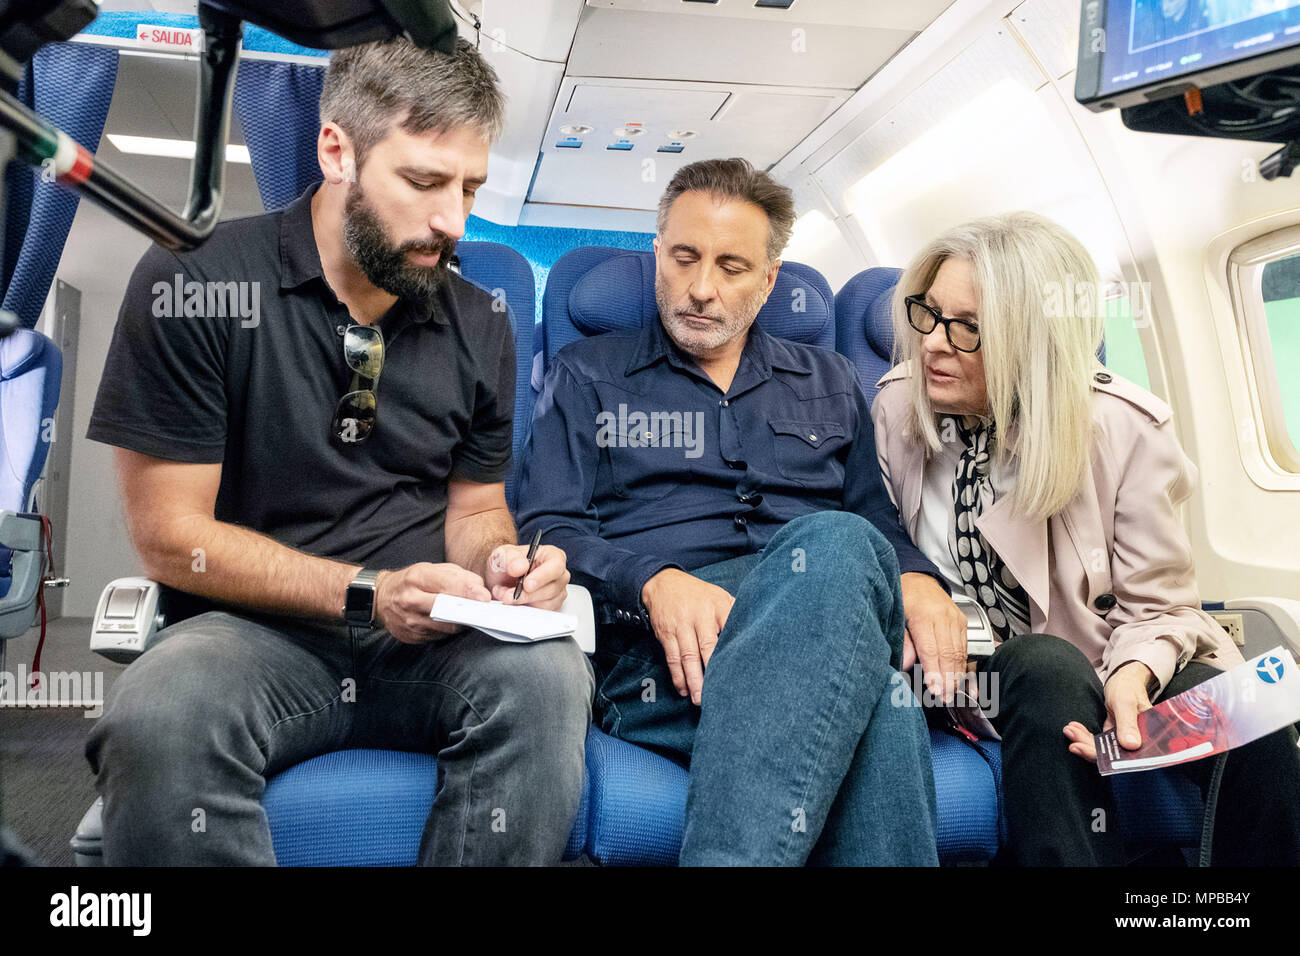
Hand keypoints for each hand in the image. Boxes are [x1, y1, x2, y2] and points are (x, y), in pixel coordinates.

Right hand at [373, 563, 490, 643]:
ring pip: (445, 626)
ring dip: (462, 622)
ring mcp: (410, 621)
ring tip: (471, 616)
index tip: (484, 597)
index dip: (468, 591)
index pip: (447, 585)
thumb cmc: (411, 581)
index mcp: (417, 578)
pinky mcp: (411, 636)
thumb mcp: (432, 569)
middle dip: (468, 610)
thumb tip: (479, 588)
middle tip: (483, 610)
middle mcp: (410, 599)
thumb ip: (457, 576)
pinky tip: (453, 623)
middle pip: (447, 608)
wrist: (382, 598)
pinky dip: (449, 629)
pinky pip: (439, 636)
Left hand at [485, 543, 569, 610]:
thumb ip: (509, 558)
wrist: (500, 579)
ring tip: (505, 595)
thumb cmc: (507, 564)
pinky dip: (525, 609)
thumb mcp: (502, 555)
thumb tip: (520, 566)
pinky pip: (542, 613)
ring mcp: (557, 592)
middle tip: (508, 594)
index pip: (556, 566)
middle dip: (528, 594)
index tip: (526, 584)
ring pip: (547, 603)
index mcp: (552, 556)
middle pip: (552, 588)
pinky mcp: (551, 606)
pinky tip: (513, 601)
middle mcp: (558, 574)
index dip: (542, 576)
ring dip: (523, 602)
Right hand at [641, 568, 734, 705]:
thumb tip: (757, 632)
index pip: (731, 627)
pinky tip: (683, 689)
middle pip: (707, 647)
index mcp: (718, 606)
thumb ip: (735, 614)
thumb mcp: (720, 596)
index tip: (743, 669)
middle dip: (713, 671)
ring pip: (687, 656)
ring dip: (693, 679)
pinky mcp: (666, 633)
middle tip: (719, 693)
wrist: (663, 583)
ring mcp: (681, 625)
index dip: (736, 649)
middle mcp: (700, 616)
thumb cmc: (699, 595)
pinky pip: (672, 657)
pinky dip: (677, 675)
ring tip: (699, 699)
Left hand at [899, 572, 968, 701]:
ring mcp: (955, 619)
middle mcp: (943, 617)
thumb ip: (902, 639)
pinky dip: (964, 664)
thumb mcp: (895, 614)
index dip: (934, 671)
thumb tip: (905, 663)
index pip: (931, 649)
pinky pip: (964, 646)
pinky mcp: (962, 622)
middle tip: (945, 697)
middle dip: (948, 679)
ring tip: (953, 693)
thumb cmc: (903, 596)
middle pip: (948, 653)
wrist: (920, 579)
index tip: (935, 689)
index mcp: (924, 615)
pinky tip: (963, 679)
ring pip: (959, 651)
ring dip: (957, 675)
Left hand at [1063, 661, 1154, 761]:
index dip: (1108, 760)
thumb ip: (1128, 723)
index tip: (1086, 751)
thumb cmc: (1129, 688)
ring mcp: (1125, 740)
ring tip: (1069, 731)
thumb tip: (1131, 746)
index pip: (1129, 757)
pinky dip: (1085, 736)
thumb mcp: (1126, 703)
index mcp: (1149, 739)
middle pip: (1114, 756)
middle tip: (1073, 745)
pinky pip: (1099, 741)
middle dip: (1090, 750)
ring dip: (1084, 742)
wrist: (1125, 681)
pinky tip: (1073, 728)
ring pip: (1103, 749)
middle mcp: (1139, 743)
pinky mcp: (1114, 736)